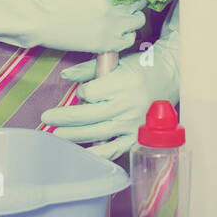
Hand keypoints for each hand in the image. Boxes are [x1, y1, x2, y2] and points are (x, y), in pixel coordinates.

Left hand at [40, 5, 180, 157]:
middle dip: (64, 118)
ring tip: (56, 135)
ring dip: (74, 136)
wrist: (170, 76)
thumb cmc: (142, 66)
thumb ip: (90, 69)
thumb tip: (66, 75)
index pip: (91, 94)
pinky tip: (82, 155)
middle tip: (46, 118)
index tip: (84, 91)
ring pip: (97, 133)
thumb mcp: (116, 61)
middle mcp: (127, 105)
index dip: (82, 93)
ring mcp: (132, 123)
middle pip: (89, 115)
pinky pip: (115, 149)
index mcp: (122, 84)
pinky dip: (98, 154)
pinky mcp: (137, 136)